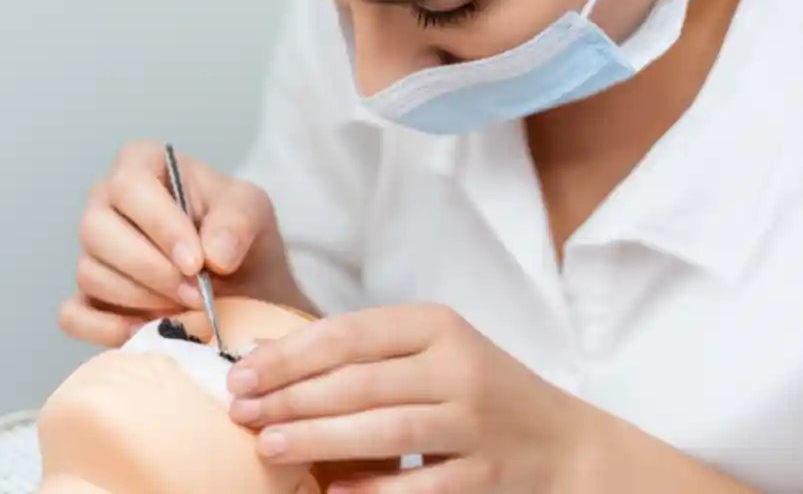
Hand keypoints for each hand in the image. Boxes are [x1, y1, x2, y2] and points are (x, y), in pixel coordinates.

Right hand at [60, 141, 305, 347]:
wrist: (242, 285)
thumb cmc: (237, 234)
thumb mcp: (253, 212)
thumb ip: (238, 222)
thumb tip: (213, 254)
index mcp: (141, 165)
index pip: (129, 184)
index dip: (160, 225)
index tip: (196, 261)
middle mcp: (105, 203)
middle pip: (96, 230)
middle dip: (151, 270)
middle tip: (197, 294)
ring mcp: (92, 253)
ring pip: (90, 273)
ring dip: (141, 300)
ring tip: (187, 311)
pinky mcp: (87, 298)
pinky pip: (73, 315)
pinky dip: (106, 330)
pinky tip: (148, 332)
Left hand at [225, 304, 591, 492]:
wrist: (562, 442)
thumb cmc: (475, 391)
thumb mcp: (427, 353)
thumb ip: (358, 352)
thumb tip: (263, 354)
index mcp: (438, 326)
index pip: (350, 333)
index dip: (289, 354)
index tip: (240, 373)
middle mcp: (460, 367)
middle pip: (362, 382)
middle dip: (293, 398)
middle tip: (241, 413)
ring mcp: (477, 422)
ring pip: (388, 430)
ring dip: (321, 439)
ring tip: (269, 447)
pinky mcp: (489, 473)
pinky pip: (423, 485)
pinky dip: (377, 490)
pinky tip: (335, 492)